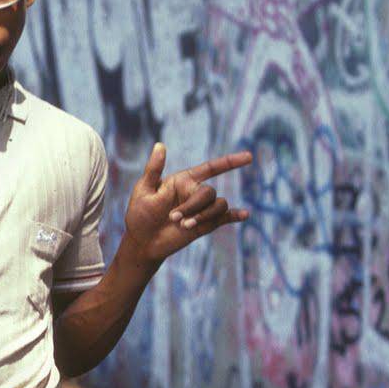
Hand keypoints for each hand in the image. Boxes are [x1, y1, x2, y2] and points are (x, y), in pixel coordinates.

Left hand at [124, 142, 251, 266]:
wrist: (142, 243)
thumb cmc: (140, 214)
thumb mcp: (144, 190)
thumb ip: (154, 169)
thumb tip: (160, 145)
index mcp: (183, 181)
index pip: (211, 168)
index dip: (230, 162)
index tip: (248, 157)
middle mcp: (195, 193)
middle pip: (209, 192)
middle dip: (193, 206)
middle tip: (173, 218)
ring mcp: (201, 209)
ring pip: (218, 206)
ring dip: (204, 215)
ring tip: (184, 226)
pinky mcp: (205, 225)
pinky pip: (224, 218)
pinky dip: (235, 216)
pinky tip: (245, 214)